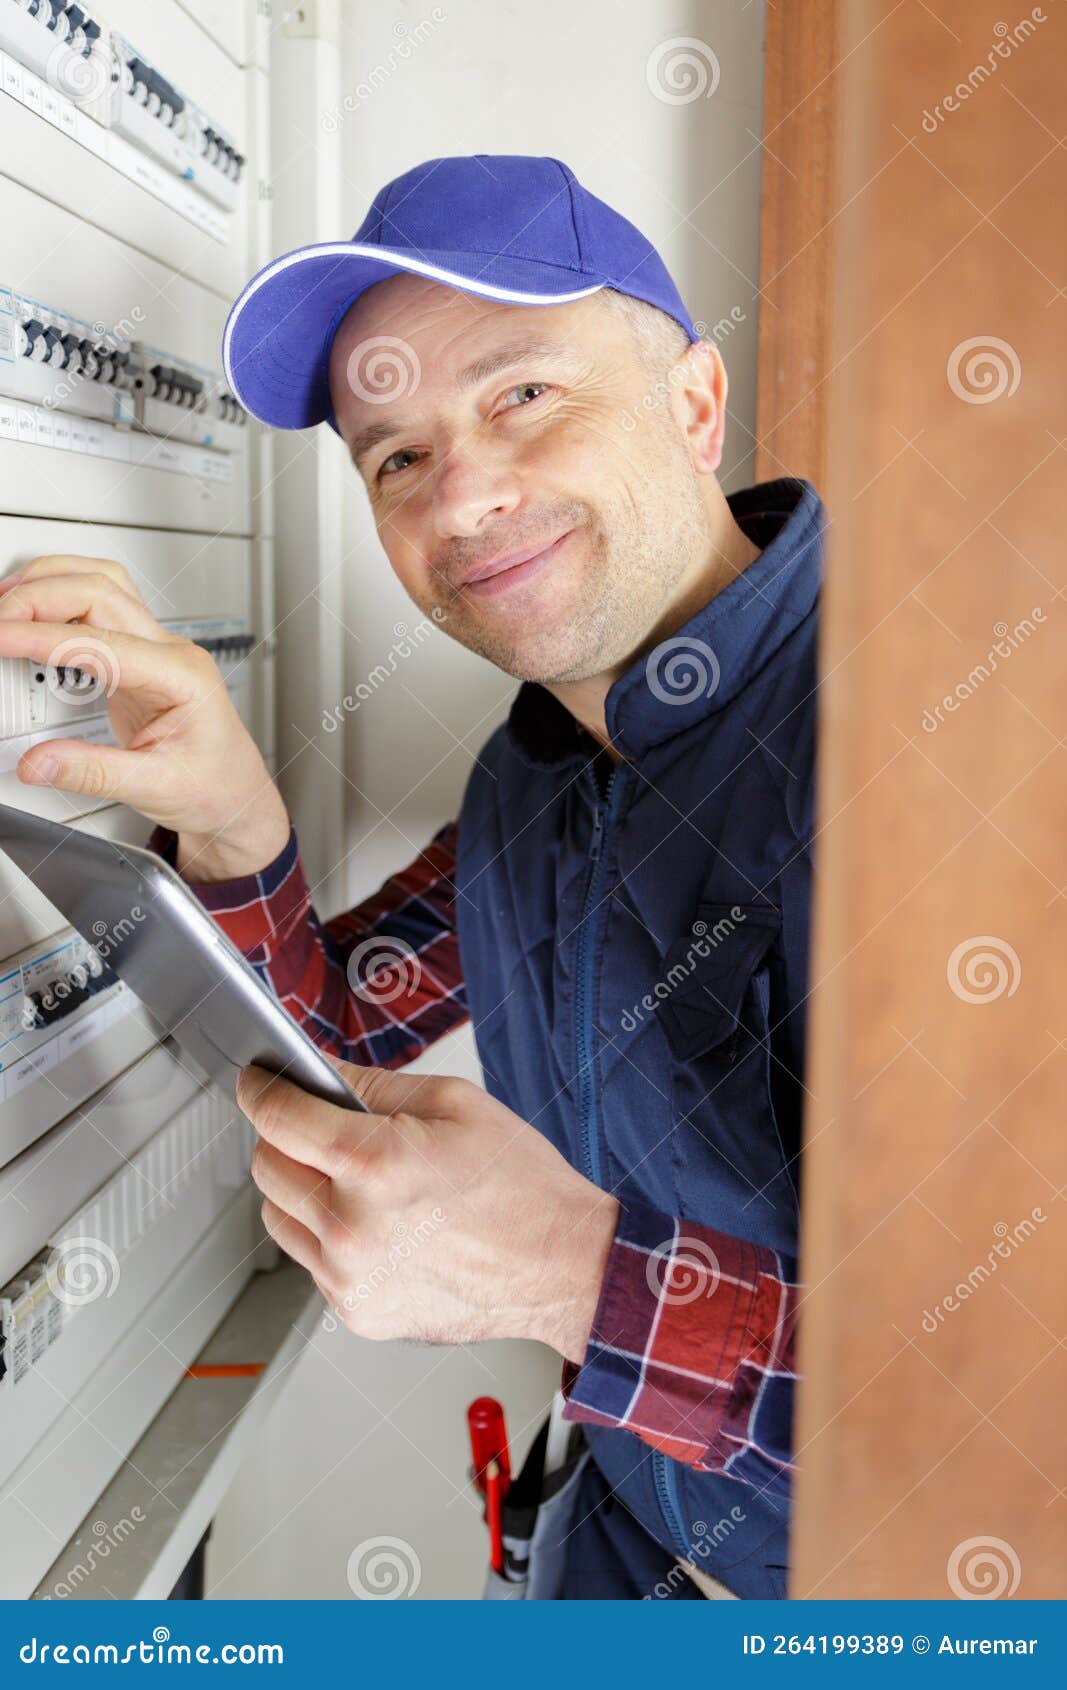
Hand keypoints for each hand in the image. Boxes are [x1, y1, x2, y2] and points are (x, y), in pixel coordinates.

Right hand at [0, 554, 288, 880]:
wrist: (237, 798)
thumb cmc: (215, 788)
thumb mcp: (154, 788)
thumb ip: (91, 772)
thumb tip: (37, 761)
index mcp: (181, 676)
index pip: (98, 641)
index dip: (40, 636)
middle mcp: (171, 651)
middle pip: (99, 590)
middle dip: (37, 596)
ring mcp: (157, 649)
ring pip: (102, 583)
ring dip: (49, 583)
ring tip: (5, 603)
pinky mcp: (139, 657)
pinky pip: (98, 608)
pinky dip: (58, 599)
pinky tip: (31, 613)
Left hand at [238, 1058, 619, 1362]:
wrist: (563, 1267)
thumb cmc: (521, 1186)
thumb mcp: (454, 1102)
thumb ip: (373, 1085)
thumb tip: (319, 1074)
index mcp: (376, 1164)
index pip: (278, 1118)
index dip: (261, 1089)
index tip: (257, 1081)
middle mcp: (352, 1228)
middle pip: (266, 1168)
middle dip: (285, 1138)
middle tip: (321, 1128)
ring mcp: (351, 1278)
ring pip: (278, 1218)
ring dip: (300, 1191)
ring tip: (353, 1181)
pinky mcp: (358, 1313)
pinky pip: (313, 1262)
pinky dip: (329, 1238)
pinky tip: (378, 1226)